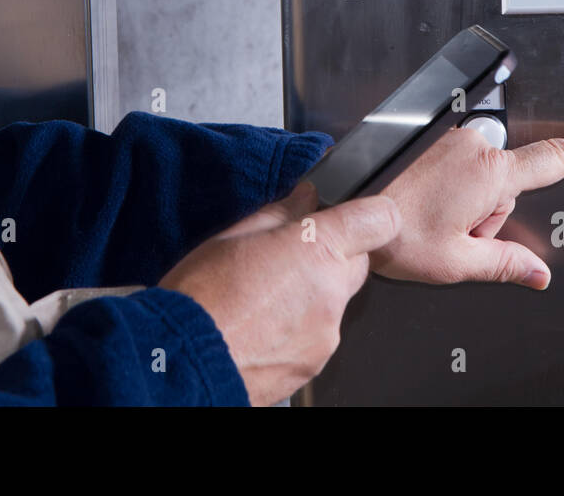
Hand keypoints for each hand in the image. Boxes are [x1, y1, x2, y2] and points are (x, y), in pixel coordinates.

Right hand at [159, 182, 400, 405]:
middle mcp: (331, 291)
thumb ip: (282, 213)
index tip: (356, 216)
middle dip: (332, 257)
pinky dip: (299, 329)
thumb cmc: (201, 298)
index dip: (370, 215)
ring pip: (335, 302)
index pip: (380, 220)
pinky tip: (263, 325)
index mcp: (316, 248)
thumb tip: (305, 199)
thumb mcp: (235, 235)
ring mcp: (327, 332)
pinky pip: (319, 335)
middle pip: (357, 263)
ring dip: (312, 297)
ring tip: (263, 300)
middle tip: (288, 260)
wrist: (183, 360)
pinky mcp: (316, 363)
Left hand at [369, 126, 563, 288]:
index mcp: (490, 174)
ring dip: (469, 202)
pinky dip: (453, 188)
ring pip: (484, 178)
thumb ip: (505, 263)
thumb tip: (538, 272)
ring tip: (435, 218)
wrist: (356, 208)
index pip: (556, 160)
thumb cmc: (398, 233)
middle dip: (490, 213)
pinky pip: (462, 166)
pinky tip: (428, 204)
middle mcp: (475, 147)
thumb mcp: (459, 261)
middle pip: (510, 185)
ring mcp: (454, 139)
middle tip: (455, 231)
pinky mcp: (437, 139)